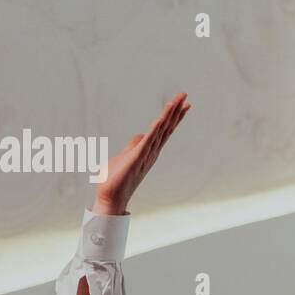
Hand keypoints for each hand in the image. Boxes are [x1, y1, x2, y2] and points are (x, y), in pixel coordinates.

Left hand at [91, 93, 189, 215]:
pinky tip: (160, 119)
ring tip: (177, 101)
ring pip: (160, 132)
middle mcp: (151, 152)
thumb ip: (133, 146)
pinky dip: (154, 130)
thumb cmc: (115, 180)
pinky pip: (147, 141)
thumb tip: (141, 135)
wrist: (109, 198)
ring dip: (168, 115)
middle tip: (185, 96)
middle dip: (175, 111)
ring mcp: (145, 155)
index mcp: (148, 151)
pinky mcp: (136, 158)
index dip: (174, 117)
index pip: (164, 130)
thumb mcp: (125, 156)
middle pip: (166, 128)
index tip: (184, 104)